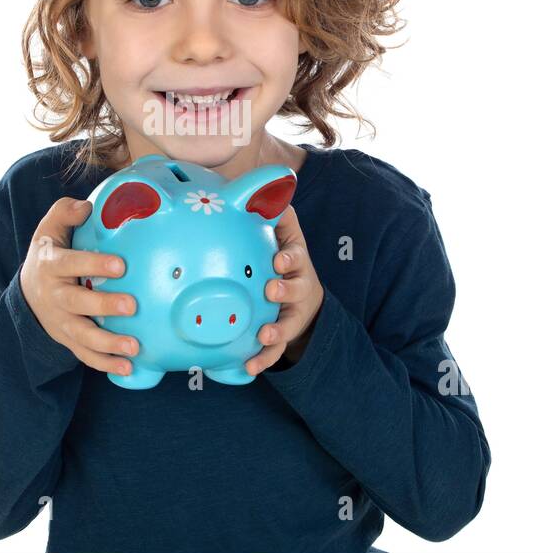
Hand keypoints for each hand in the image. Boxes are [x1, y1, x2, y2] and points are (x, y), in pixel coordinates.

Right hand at [18, 197, 138, 376]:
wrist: (28, 292)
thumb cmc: (50, 254)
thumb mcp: (49, 229)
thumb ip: (65, 213)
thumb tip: (87, 207)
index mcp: (51, 266)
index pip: (70, 264)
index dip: (93, 264)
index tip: (120, 265)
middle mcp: (53, 296)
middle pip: (77, 303)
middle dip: (103, 307)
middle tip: (131, 306)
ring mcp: (60, 322)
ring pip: (82, 336)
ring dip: (108, 343)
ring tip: (134, 347)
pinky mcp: (67, 340)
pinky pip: (85, 356)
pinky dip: (105, 364)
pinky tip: (127, 368)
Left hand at [246, 205, 323, 375]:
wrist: (304, 300)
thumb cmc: (285, 261)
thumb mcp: (285, 237)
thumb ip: (277, 216)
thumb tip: (270, 184)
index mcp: (294, 263)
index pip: (296, 256)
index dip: (289, 258)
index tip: (277, 259)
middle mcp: (297, 288)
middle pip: (295, 290)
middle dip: (284, 290)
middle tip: (271, 291)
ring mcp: (291, 314)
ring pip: (287, 324)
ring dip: (276, 331)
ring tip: (263, 336)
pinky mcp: (283, 336)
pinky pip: (274, 351)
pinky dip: (262, 360)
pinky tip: (248, 368)